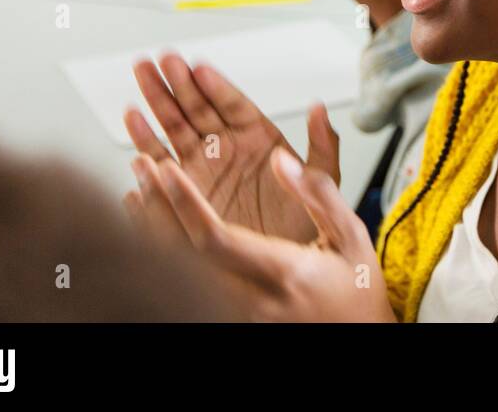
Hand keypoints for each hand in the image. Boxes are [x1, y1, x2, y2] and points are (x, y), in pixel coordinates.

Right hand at [125, 54, 340, 242]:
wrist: (279, 261)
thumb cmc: (304, 222)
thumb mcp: (322, 180)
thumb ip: (322, 144)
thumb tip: (318, 108)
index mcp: (258, 137)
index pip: (233, 103)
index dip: (215, 85)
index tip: (198, 67)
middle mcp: (227, 147)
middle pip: (198, 107)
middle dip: (178, 82)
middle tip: (162, 59)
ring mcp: (203, 165)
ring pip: (174, 126)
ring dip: (157, 100)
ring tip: (143, 74)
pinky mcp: (183, 187)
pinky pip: (160, 159)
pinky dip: (145, 138)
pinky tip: (133, 117)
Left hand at [130, 146, 397, 321]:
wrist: (360, 339)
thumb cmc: (358, 291)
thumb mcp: (351, 234)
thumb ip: (318, 193)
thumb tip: (282, 158)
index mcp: (285, 272)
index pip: (217, 239)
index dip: (184, 204)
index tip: (166, 170)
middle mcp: (254, 300)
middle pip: (185, 256)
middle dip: (159, 207)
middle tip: (143, 167)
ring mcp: (239, 314)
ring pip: (179, 272)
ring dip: (153, 228)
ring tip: (137, 188)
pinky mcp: (231, 319)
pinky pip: (186, 285)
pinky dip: (163, 251)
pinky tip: (151, 226)